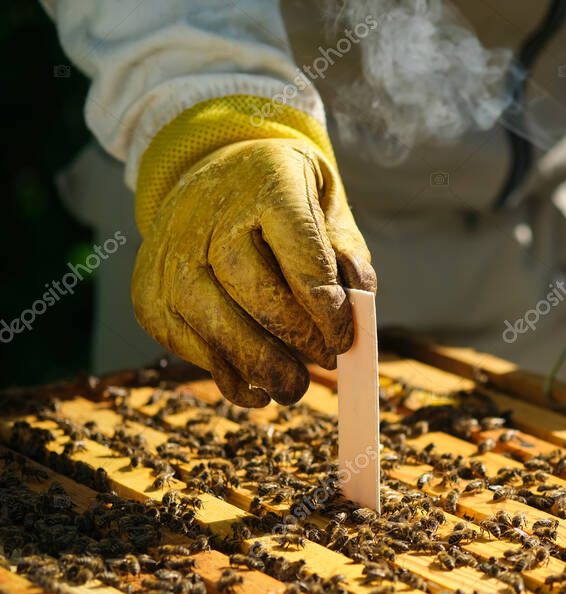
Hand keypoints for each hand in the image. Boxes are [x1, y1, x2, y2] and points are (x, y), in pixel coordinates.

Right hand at [133, 137, 375, 406]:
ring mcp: (170, 249)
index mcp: (268, 182)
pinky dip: (222, 371)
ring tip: (292, 387)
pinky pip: (181, 338)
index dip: (326, 306)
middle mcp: (208, 212)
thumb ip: (347, 257)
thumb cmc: (287, 201)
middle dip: (293, 336)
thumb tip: (357, 309)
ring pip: (208, 317)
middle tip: (325, 362)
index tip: (345, 339)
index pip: (299, 251)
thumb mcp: (328, 210)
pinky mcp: (148, 286)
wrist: (218, 173)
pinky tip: (255, 387)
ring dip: (256, 363)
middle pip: (249, 286)